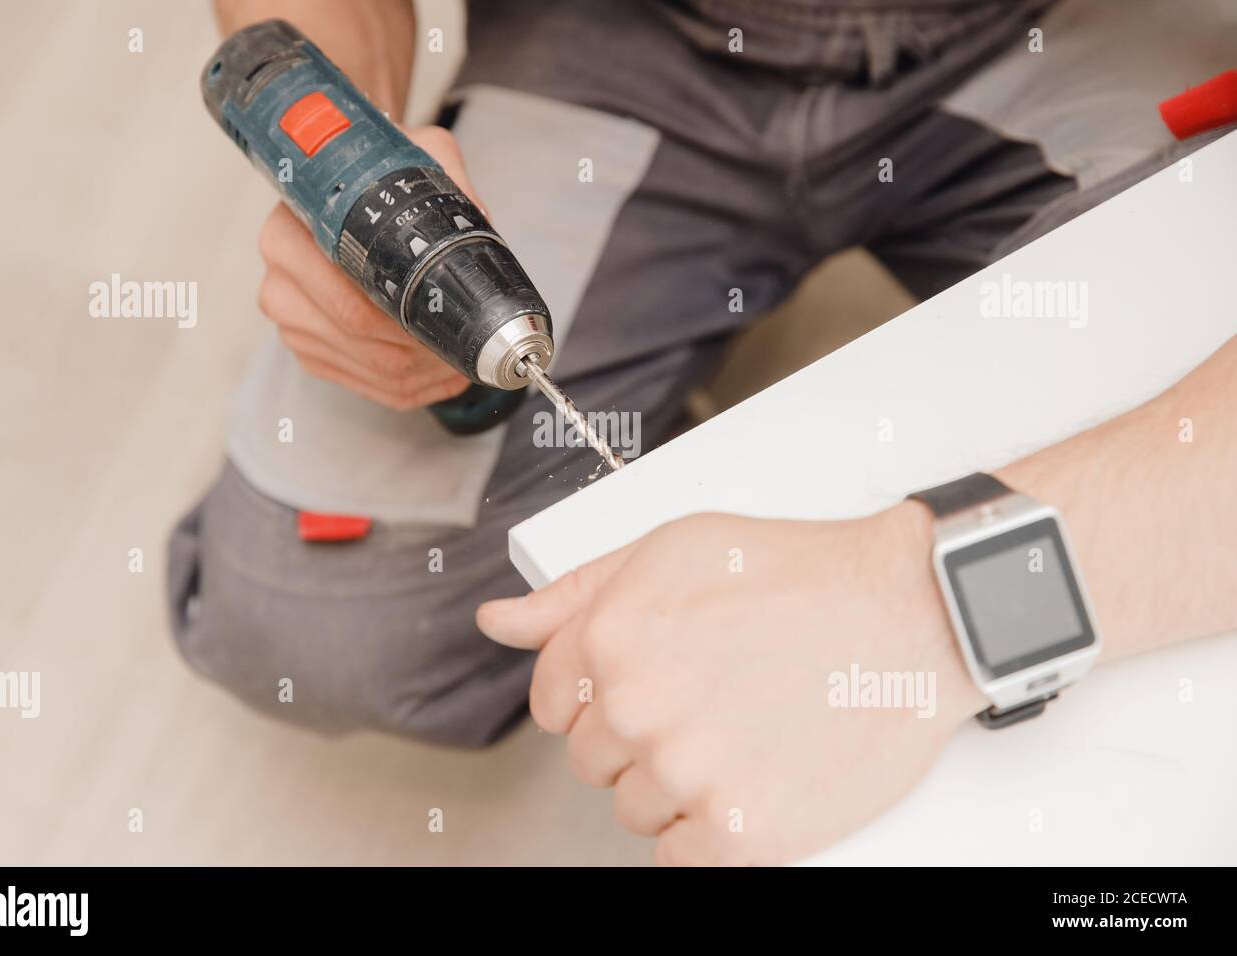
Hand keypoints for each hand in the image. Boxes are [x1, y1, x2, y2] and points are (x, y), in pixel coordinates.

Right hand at [256, 126, 475, 409]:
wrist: (349, 193)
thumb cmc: (378, 180)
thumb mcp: (412, 157)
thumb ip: (444, 179)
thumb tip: (477, 222)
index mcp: (290, 235)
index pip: (352, 303)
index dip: (407, 321)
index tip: (447, 320)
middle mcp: (281, 283)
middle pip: (363, 341)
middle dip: (423, 351)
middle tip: (464, 346)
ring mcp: (293, 324)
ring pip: (372, 371)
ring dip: (426, 374)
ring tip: (463, 361)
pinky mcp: (311, 353)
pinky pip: (369, 387)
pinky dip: (413, 388)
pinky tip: (443, 374)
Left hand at [477, 506, 986, 864]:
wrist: (912, 613)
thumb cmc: (800, 574)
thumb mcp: (671, 551)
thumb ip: (574, 594)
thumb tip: (499, 622)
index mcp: (609, 638)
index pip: (551, 705)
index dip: (600, 697)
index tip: (651, 686)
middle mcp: (637, 707)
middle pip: (593, 759)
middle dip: (641, 735)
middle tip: (713, 699)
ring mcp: (687, 772)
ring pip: (637, 807)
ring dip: (680, 782)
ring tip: (745, 728)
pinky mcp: (739, 832)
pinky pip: (681, 854)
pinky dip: (713, 828)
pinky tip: (754, 773)